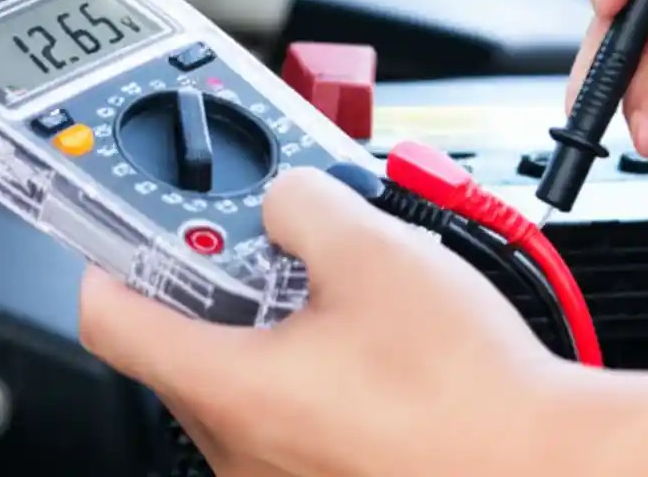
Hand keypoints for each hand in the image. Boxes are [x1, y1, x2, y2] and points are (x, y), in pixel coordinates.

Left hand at [78, 168, 579, 476]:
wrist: (538, 462)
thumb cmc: (462, 388)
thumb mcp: (375, 252)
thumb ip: (307, 204)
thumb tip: (287, 198)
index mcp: (227, 385)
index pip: (110, 315)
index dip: (113, 253)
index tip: (133, 221)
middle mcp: (237, 444)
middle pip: (183, 342)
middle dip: (220, 277)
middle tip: (270, 238)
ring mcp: (278, 471)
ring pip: (244, 375)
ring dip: (274, 320)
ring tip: (339, 287)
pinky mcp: (323, 476)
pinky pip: (290, 409)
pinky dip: (310, 365)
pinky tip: (370, 341)